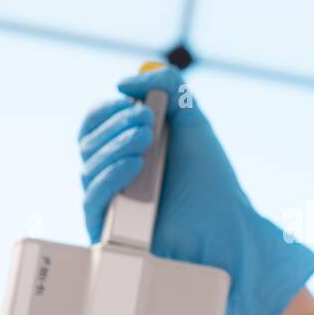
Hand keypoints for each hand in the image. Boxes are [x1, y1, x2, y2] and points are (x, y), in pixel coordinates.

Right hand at [78, 65, 313, 314]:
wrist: (227, 226)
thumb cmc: (210, 179)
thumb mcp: (192, 119)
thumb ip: (168, 86)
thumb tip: (122, 82)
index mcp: (125, 151)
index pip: (94, 125)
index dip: (106, 110)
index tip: (130, 102)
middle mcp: (112, 177)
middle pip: (86, 144)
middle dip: (114, 126)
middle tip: (148, 122)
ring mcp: (109, 205)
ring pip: (88, 169)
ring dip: (114, 147)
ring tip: (147, 140)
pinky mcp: (108, 232)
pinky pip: (93, 201)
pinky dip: (110, 177)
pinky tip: (135, 165)